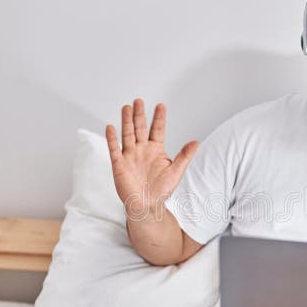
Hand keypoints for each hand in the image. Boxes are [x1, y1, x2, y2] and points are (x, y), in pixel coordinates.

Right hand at [105, 99, 199, 221]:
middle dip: (139, 115)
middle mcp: (142, 150)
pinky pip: (114, 149)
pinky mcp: (119, 164)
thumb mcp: (177, 171)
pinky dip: (112, 139)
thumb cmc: (162, 190)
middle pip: (140, 128)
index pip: (157, 130)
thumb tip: (196, 142)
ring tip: (126, 108)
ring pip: (127, 134)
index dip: (159, 118)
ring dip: (126, 121)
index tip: (161, 105)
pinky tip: (110, 127)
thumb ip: (184, 155)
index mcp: (156, 150)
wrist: (147, 205)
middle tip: (139, 101)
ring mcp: (130, 156)